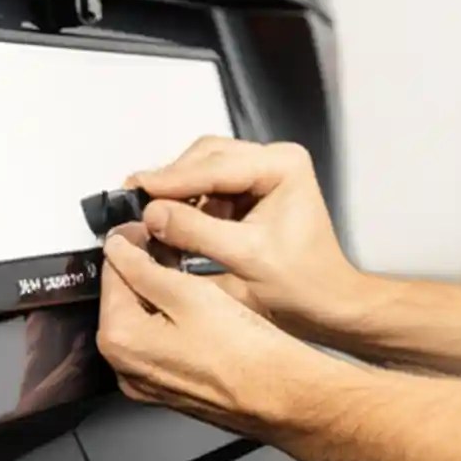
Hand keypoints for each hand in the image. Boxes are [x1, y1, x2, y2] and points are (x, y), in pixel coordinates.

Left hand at [96, 223, 353, 444]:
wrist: (280, 396)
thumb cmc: (243, 351)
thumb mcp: (188, 293)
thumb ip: (143, 267)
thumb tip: (118, 248)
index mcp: (120, 339)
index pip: (111, 274)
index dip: (128, 243)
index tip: (144, 227)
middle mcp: (123, 366)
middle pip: (122, 299)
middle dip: (141, 268)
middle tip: (167, 244)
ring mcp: (144, 381)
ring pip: (140, 320)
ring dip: (156, 292)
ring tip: (184, 271)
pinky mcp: (166, 387)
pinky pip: (156, 343)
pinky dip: (167, 319)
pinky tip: (193, 306)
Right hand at [129, 137, 367, 339]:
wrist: (326, 302)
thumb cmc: (302, 283)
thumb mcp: (246, 258)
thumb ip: (197, 232)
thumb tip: (152, 213)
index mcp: (283, 166)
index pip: (217, 165)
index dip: (173, 179)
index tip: (137, 190)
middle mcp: (273, 159)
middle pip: (205, 157)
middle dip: (171, 180)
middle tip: (134, 200)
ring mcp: (260, 172)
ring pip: (201, 168)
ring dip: (175, 190)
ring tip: (147, 213)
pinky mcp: (247, 190)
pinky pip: (206, 185)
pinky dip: (185, 201)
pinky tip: (168, 220)